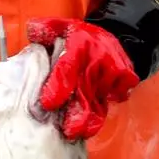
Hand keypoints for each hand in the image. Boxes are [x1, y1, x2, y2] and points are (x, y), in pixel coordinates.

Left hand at [27, 18, 138, 139]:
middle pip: (86, 90)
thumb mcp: (62, 26)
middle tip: (67, 131)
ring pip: (100, 98)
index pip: (67, 68)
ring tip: (78, 132)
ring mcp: (114, 68)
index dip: (58, 87)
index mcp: (79, 45)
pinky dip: (106, 105)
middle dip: (77, 113)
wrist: (116, 30)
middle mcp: (98, 57)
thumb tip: (32, 32)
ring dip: (91, 116)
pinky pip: (116, 96)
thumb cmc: (82, 35)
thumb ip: (45, 29)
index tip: (49, 104)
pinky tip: (95, 113)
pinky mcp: (127, 77)